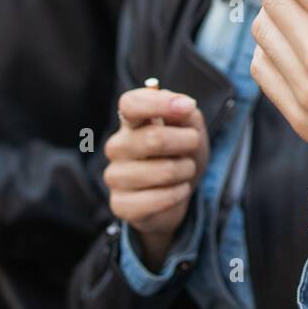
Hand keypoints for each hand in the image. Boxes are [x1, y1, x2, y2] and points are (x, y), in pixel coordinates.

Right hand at [103, 87, 208, 267]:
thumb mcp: (190, 129)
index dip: (158, 103)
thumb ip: (186, 113)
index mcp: (131, 121)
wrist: (176, 193)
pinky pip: (161, 198)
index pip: (131, 104)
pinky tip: (177, 190)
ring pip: (164, 171)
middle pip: (154, 138)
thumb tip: (183, 105)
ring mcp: (115, 176)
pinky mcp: (121, 205)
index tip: (187, 107)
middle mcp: (117, 146)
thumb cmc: (180, 153)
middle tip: (192, 145)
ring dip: (186, 170)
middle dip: (187, 142)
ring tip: (184, 170)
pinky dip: (180, 193)